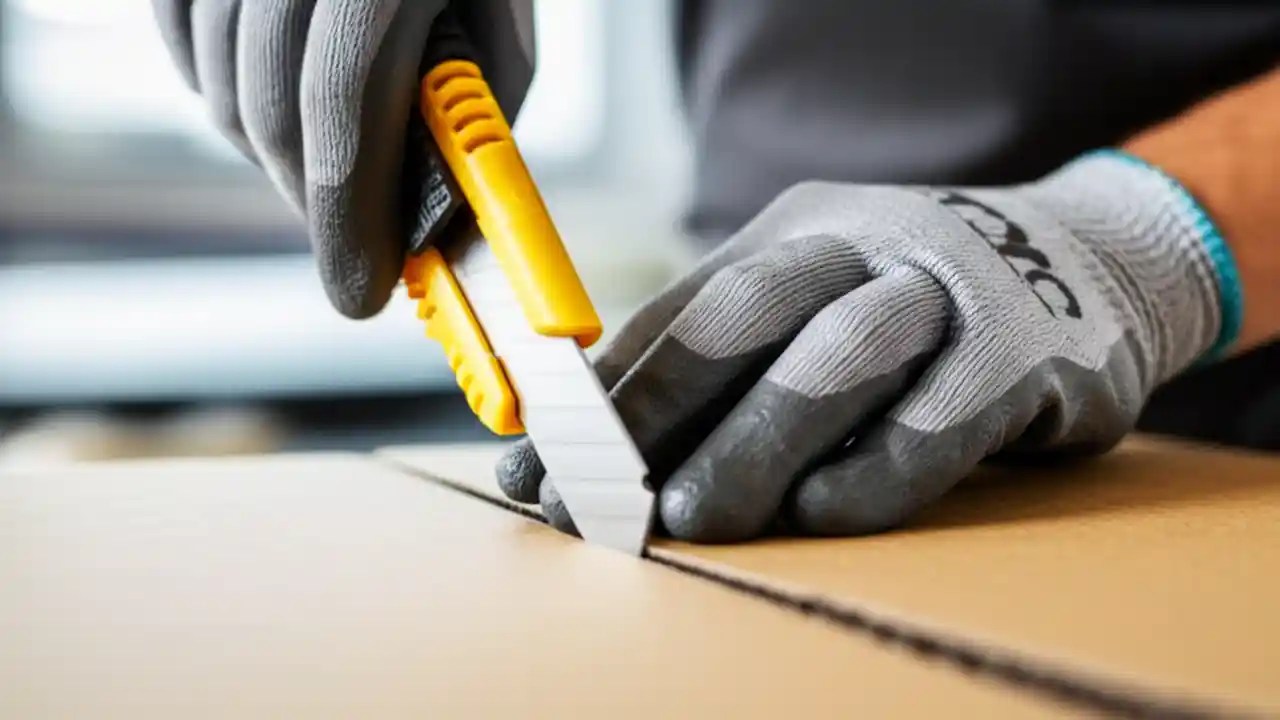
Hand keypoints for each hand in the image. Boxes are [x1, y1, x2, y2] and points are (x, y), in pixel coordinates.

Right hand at [151, 0, 535, 317]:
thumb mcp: (504, 33)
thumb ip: (470, 128)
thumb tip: (427, 234)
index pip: (346, 98)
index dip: (345, 215)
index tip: (358, 295)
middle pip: (272, 102)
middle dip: (313, 202)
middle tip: (347, 246)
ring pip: (219, 83)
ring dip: (270, 158)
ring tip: (321, 179)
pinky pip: (179, 39)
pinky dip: (218, 95)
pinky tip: (268, 110)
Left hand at [498, 153, 1238, 541]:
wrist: (1096, 258)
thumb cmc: (919, 307)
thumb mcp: (819, 304)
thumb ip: (730, 362)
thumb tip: (598, 448)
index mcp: (795, 232)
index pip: (679, 310)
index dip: (603, 395)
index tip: (541, 469)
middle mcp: (866, 241)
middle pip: (746, 314)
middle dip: (661, 412)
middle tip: (603, 502)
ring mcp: (951, 284)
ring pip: (839, 355)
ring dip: (757, 443)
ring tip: (695, 518)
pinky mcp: (1028, 348)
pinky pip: (940, 415)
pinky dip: (876, 469)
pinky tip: (823, 513)